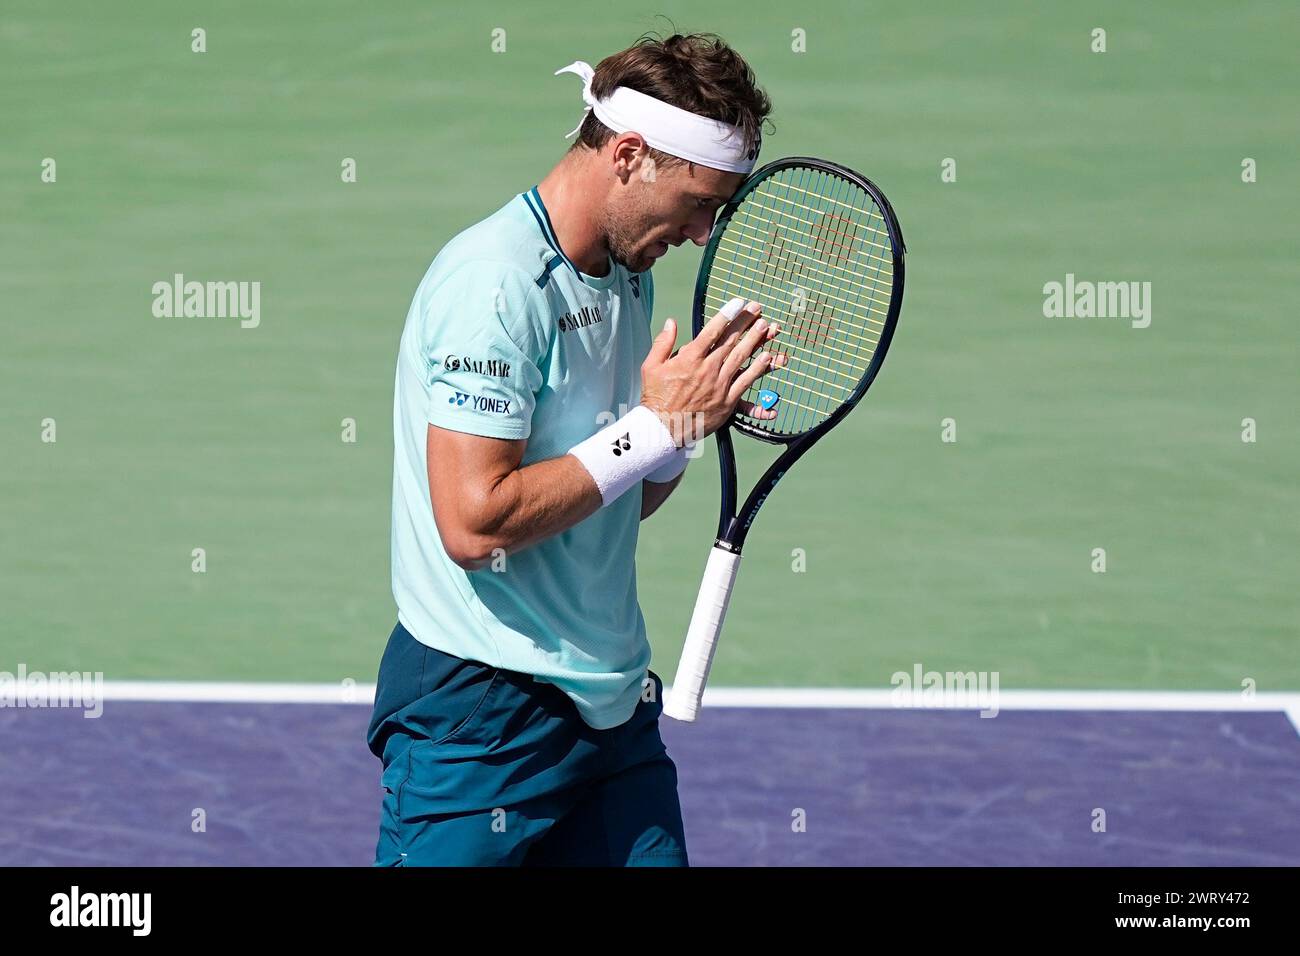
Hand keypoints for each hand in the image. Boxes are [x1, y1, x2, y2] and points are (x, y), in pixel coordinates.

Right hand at [640, 298, 786, 446]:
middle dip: (746, 322)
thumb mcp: (651, 366)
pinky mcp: (727, 402)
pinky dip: (758, 370)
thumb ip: (663, 342)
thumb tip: (671, 322)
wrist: (662, 429)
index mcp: (689, 358)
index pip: (712, 331)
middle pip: (731, 341)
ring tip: (767, 327)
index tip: (738, 303)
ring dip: (756, 340)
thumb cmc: (656, 398)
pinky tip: (768, 358)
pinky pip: (747, 383)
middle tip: (757, 308)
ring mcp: (719, 385)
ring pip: (742, 358)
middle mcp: (707, 369)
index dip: (727, 315)